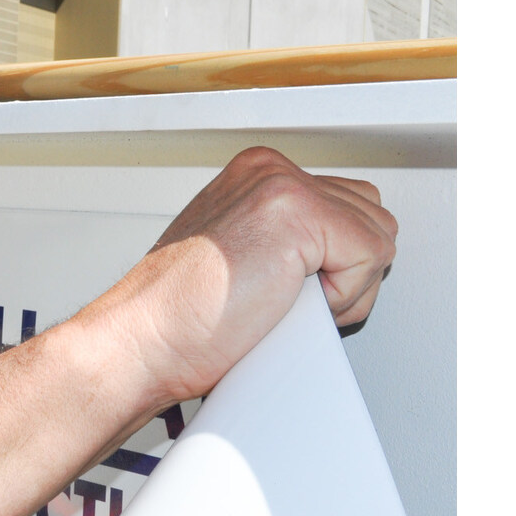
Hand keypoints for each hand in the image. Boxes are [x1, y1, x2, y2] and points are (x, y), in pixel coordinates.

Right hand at [79, 146, 398, 408]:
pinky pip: (370, 257)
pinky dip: (341, 297)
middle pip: (371, 219)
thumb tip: (338, 259)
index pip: (347, 209)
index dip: (331, 267)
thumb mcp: (235, 262)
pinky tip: (283, 302)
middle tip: (279, 302)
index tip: (277, 292)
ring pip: (377, 237)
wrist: (138, 344)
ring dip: (343, 287)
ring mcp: (282, 185)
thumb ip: (284, 242)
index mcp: (254, 176)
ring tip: (279, 303)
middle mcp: (268, 170)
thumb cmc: (174, 323)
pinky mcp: (297, 212)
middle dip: (343, 274)